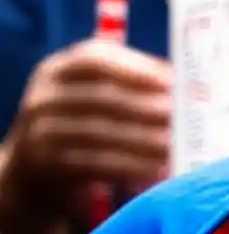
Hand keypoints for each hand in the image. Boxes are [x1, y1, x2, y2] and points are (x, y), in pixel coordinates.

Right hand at [7, 39, 171, 189]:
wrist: (34, 174)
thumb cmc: (84, 127)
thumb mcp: (98, 98)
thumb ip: (135, 86)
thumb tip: (190, 85)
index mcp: (60, 69)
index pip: (95, 59)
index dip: (136, 68)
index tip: (172, 81)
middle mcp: (44, 96)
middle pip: (103, 97)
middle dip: (149, 108)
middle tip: (185, 119)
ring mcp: (39, 130)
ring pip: (100, 133)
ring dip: (145, 141)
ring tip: (178, 147)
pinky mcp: (44, 164)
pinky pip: (94, 163)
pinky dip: (130, 167)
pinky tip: (157, 171)